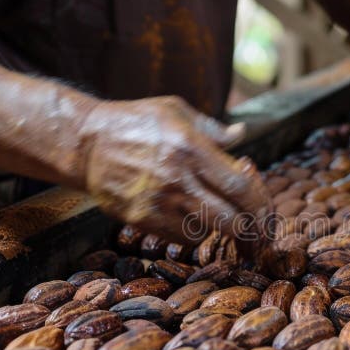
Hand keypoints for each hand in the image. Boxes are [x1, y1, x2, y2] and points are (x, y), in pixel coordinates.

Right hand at [78, 96, 271, 242]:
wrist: (84, 142)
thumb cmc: (135, 122)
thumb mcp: (175, 111)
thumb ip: (212, 129)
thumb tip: (241, 136)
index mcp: (190, 148)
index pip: (241, 187)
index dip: (261, 204)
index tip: (265, 208)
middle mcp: (177, 178)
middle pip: (231, 220)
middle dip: (250, 229)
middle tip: (257, 230)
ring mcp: (158, 202)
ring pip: (207, 233)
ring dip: (221, 231)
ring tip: (225, 222)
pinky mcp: (141, 219)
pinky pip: (181, 238)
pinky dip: (194, 233)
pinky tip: (194, 220)